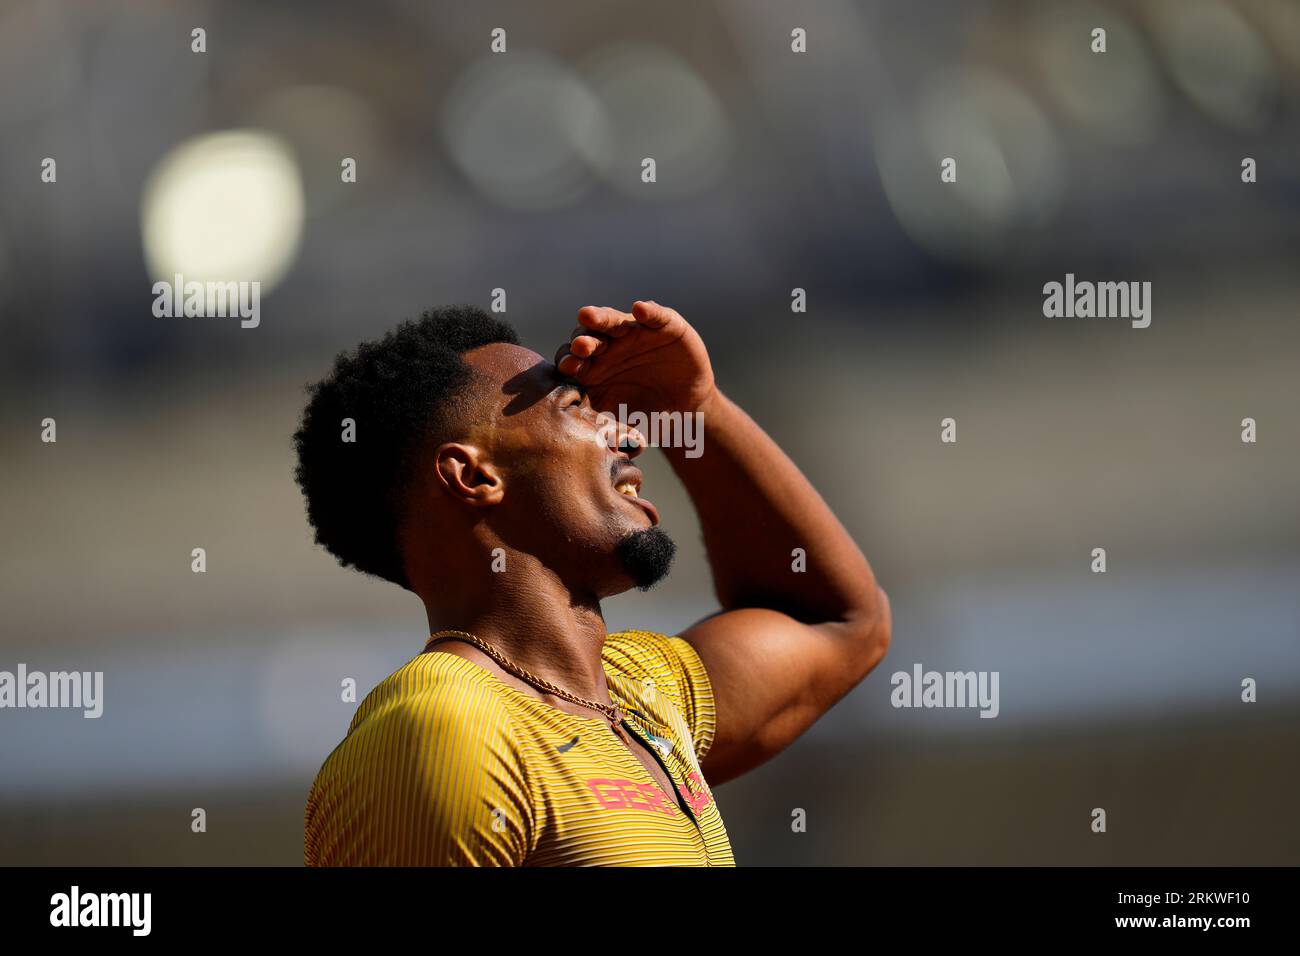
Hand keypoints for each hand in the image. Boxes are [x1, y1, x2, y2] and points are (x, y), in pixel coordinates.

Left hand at [553, 301, 716, 417]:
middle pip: (588, 336)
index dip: (568, 362)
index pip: (572, 360)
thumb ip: (604, 430)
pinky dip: (648, 311)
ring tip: (589, 317)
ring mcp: (634, 332)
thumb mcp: (623, 425)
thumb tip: (589, 445)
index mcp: (592, 368)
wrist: (686, 410)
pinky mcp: (664, 325)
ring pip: (613, 320)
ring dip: (601, 318)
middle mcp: (609, 345)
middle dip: (581, 340)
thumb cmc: (646, 417)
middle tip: (579, 347)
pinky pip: (655, 315)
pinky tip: (640, 309)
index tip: (567, 368)